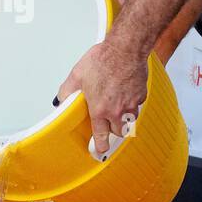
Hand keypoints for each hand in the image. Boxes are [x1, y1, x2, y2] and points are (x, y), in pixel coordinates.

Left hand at [56, 39, 148, 155]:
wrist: (125, 49)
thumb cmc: (103, 60)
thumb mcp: (77, 75)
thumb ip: (67, 91)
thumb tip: (61, 100)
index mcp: (100, 109)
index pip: (101, 136)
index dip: (100, 146)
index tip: (99, 151)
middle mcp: (117, 111)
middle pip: (118, 132)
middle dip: (113, 131)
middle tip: (108, 124)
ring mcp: (131, 104)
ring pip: (129, 120)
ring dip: (123, 118)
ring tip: (117, 107)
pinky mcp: (141, 95)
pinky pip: (137, 105)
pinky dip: (132, 103)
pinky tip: (125, 91)